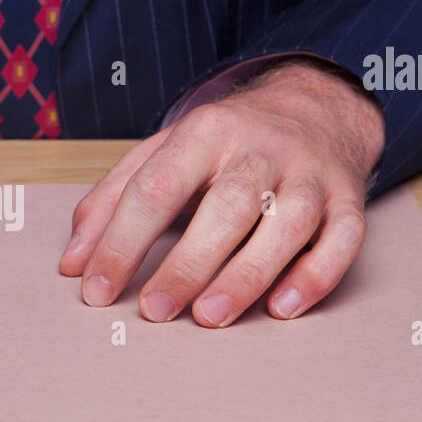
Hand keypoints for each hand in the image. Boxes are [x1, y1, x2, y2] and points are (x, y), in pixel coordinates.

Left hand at [58, 60, 385, 325]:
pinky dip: (315, 275)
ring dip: (247, 275)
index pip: (156, 188)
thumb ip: (111, 201)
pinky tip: (281, 308)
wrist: (314, 104)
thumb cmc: (224, 143)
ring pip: (286, 224)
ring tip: (209, 317)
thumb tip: (73, 263)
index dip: (122, 242)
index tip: (97, 290)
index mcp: (204, 132)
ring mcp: (309, 172)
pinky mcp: (348, 197)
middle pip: (227, 206)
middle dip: (188, 264)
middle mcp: (260, 148)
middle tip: (154, 311)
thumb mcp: (161, 153)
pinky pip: (342, 237)